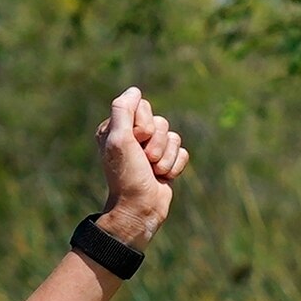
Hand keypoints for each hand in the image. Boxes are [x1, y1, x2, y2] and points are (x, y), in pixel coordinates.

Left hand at [91, 88, 188, 251]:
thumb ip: (123, 110)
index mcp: (117, 128)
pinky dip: (174, 166)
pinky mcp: (167, 162)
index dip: (144, 124)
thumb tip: (134, 91)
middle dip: (156, 142)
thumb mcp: (118, 140)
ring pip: (174, 136)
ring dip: (165, 157)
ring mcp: (151, 150)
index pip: (142, 106)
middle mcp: (134, 137)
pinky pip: (183, 152)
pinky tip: (162, 177)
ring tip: (152, 171)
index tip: (135, 142)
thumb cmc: (127, 176)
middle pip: (160, 121)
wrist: (140, 209)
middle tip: (144, 160)